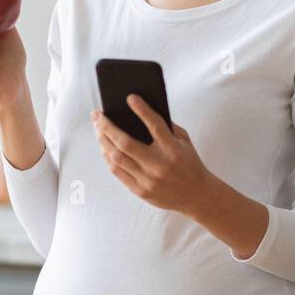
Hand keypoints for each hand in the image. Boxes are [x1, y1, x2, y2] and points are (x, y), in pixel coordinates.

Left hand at [92, 94, 214, 216]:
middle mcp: (159, 165)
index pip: (155, 125)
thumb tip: (142, 110)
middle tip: (97, 114)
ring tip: (97, 128)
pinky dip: (108, 157)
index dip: (142, 110)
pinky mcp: (140, 191)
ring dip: (103, 140)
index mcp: (173, 150)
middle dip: (107, 126)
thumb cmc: (190, 164)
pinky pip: (117, 171)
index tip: (130, 97)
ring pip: (116, 157)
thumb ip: (167, 127)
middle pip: (125, 143)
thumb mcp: (185, 142)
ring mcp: (148, 180)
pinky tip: (104, 146)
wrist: (197, 196)